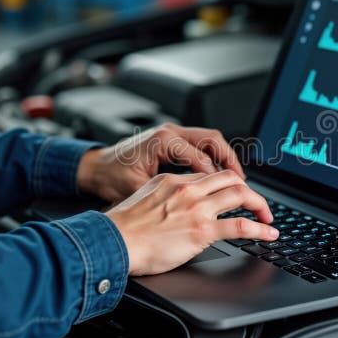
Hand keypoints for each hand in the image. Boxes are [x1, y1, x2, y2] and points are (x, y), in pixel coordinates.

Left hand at [77, 123, 244, 202]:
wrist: (94, 169)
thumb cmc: (111, 179)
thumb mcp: (140, 189)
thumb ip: (168, 193)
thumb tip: (193, 204)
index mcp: (163, 140)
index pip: (202, 157)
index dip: (219, 178)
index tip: (231, 194)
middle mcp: (169, 132)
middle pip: (212, 140)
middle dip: (230, 160)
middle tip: (243, 182)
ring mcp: (171, 133)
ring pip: (208, 139)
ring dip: (223, 158)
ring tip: (236, 179)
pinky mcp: (170, 139)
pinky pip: (199, 144)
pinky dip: (211, 158)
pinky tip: (217, 175)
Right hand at [106, 170, 275, 275]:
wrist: (113, 241)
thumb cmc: (122, 228)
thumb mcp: (143, 199)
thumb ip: (164, 197)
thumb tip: (174, 206)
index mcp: (174, 181)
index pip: (209, 176)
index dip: (226, 185)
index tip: (233, 195)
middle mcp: (188, 189)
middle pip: (230, 179)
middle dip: (248, 190)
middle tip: (256, 203)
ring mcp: (197, 208)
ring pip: (240, 195)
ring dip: (259, 205)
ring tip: (267, 216)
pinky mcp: (202, 230)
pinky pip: (241, 225)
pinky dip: (260, 228)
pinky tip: (269, 232)